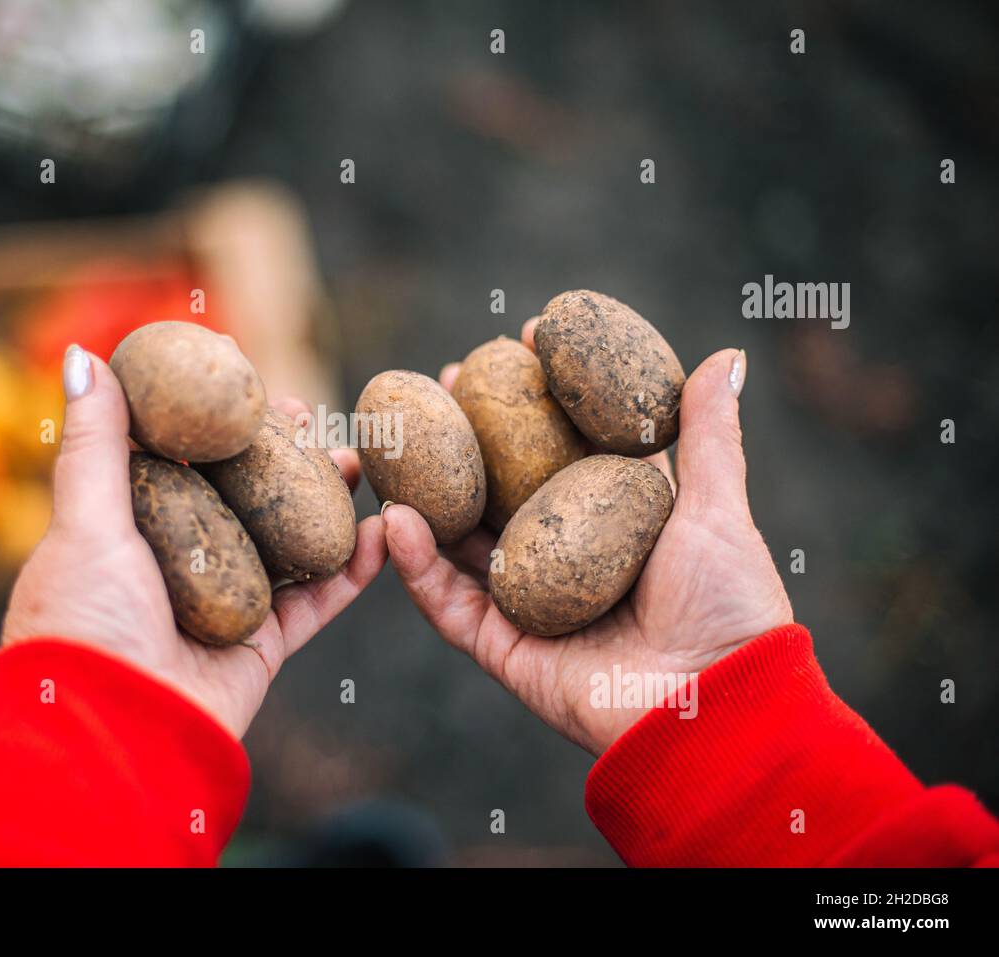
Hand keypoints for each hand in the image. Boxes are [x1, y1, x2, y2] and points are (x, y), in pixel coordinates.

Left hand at [2, 344, 386, 738]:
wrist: (113, 736)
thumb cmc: (83, 624)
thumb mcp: (83, 521)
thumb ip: (96, 443)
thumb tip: (83, 357)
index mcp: (125, 533)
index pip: (179, 464)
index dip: (214, 423)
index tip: (248, 383)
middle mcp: (175, 567)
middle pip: (238, 498)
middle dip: (277, 456)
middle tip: (312, 417)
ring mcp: (221, 606)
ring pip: (282, 542)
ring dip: (319, 502)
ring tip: (353, 461)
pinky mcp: (260, 647)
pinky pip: (314, 601)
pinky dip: (350, 569)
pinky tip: (381, 531)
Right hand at [382, 323, 792, 755]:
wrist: (717, 706)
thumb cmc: (727, 604)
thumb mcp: (717, 506)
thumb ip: (708, 435)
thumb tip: (729, 353)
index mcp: (613, 524)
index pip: (563, 450)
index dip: (539, 400)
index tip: (521, 343)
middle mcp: (565, 560)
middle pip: (502, 490)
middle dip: (469, 438)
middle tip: (441, 386)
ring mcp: (529, 603)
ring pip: (461, 544)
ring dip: (428, 495)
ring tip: (396, 445)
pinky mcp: (503, 648)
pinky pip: (448, 603)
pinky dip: (416, 565)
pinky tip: (395, 519)